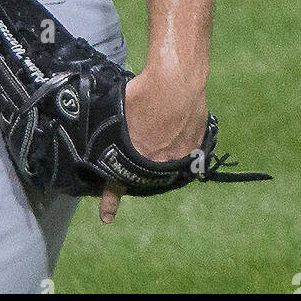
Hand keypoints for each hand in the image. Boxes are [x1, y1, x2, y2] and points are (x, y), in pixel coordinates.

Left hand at [99, 69, 208, 223]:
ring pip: (166, 164)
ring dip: (161, 152)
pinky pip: (183, 152)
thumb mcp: (118, 111)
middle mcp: (160, 164)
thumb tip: (104, 133)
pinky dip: (176, 143)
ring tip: (157, 135)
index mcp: (138, 158)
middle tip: (137, 153)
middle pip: (145, 173)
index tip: (106, 217)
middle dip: (139, 165)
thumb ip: (112, 128)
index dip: (111, 199)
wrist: (176, 83)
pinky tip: (173, 127)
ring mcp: (181, 157)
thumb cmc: (143, 94)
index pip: (119, 183)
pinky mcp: (196, 147)